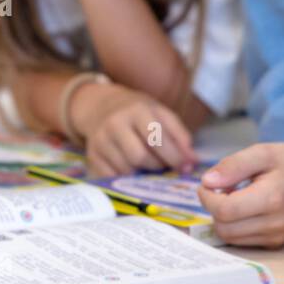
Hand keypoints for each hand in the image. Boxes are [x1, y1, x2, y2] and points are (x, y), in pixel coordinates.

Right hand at [70, 83, 195, 176]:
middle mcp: (115, 124)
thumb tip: (191, 162)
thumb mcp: (160, 114)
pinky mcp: (92, 155)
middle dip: (157, 165)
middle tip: (163, 165)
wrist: (102, 106)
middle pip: (140, 157)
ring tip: (148, 164)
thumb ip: (179, 135)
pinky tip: (132, 168)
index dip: (174, 156)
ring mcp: (101, 140)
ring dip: (142, 172)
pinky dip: (126, 177)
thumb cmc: (138, 112)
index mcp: (136, 110)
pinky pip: (112, 177)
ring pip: (126, 169)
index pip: (156, 138)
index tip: (185, 166)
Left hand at [197, 144, 283, 248]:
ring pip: (229, 237)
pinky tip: (243, 207)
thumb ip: (233, 165)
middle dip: (213, 208)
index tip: (207, 182)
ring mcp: (275, 238)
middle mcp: (274, 224)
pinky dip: (234, 225)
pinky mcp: (275, 244)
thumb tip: (207, 182)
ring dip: (221, 218)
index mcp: (272, 199)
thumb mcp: (263, 152)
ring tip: (233, 196)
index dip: (207, 197)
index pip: (225, 210)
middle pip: (223, 228)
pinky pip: (241, 240)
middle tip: (220, 188)